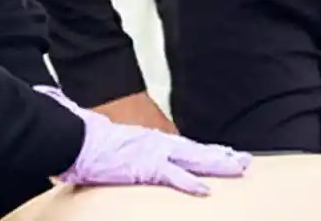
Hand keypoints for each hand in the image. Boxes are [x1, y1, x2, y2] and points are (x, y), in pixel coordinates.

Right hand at [35, 86, 250, 195]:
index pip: (183, 147)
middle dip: (221, 157)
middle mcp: (157, 143)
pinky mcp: (145, 166)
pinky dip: (190, 183)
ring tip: (239, 168)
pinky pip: (173, 177)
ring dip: (217, 165)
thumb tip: (107, 131)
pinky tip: (206, 190)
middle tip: (244, 161)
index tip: (222, 154)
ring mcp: (153, 153)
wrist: (76, 135)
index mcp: (149, 139)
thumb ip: (115, 135)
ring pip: (193, 160)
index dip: (204, 152)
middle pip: (196, 152)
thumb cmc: (87, 137)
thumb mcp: (108, 136)